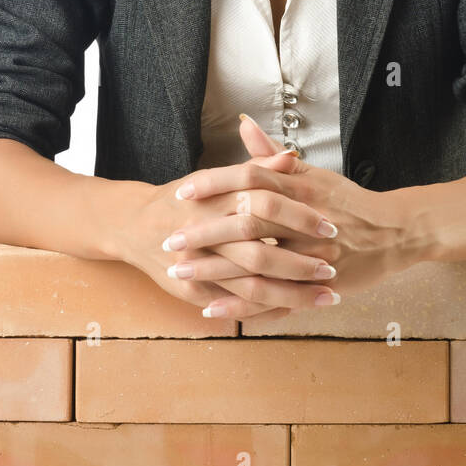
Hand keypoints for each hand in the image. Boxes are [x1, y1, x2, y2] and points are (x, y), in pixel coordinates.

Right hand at [113, 169, 339, 321]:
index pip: (262, 201)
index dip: (298, 214)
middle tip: (332, 266)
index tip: (329, 223)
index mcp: (214, 196)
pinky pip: (235, 304)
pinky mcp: (192, 290)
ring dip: (291, 292)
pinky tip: (296, 309)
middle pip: (258, 248)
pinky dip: (267, 309)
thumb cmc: (185, 198)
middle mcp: (203, 229)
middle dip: (298, 260)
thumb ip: (257, 168)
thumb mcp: (218, 178)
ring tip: (327, 295)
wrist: (133, 225)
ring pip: (251, 283)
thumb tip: (293, 156)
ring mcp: (197, 264)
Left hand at [168, 114, 417, 297]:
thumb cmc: (348, 201)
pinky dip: (243, 306)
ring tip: (179, 275)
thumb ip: (272, 156)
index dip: (215, 187)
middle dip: (205, 234)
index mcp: (301, 188)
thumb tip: (243, 125)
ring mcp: (312, 257)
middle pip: (248, 224)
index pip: (250, 181)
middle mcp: (305, 221)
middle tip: (170, 241)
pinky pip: (275, 299)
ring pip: (257, 265)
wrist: (395, 233)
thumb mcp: (313, 173)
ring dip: (215, 272)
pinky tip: (214, 309)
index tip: (182, 193)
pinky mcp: (317, 286)